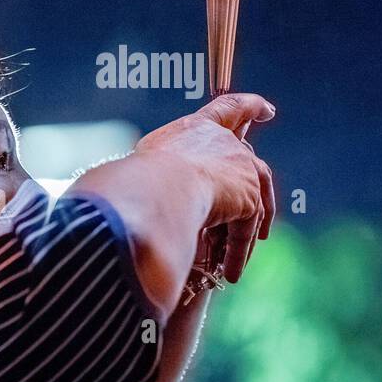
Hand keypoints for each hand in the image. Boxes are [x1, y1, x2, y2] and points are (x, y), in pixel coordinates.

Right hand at [135, 93, 275, 281]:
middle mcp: (225, 144)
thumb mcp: (142, 168)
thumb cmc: (137, 177)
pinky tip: (230, 274)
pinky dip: (236, 252)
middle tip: (260, 202)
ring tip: (237, 259)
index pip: (228, 109)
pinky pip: (244, 230)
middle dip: (253, 179)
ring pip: (253, 200)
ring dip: (245, 231)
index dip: (250, 107)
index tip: (268, 109)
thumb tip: (113, 191)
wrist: (157, 188)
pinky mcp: (247, 199)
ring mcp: (241, 170)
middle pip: (248, 159)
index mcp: (197, 128)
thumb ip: (147, 173)